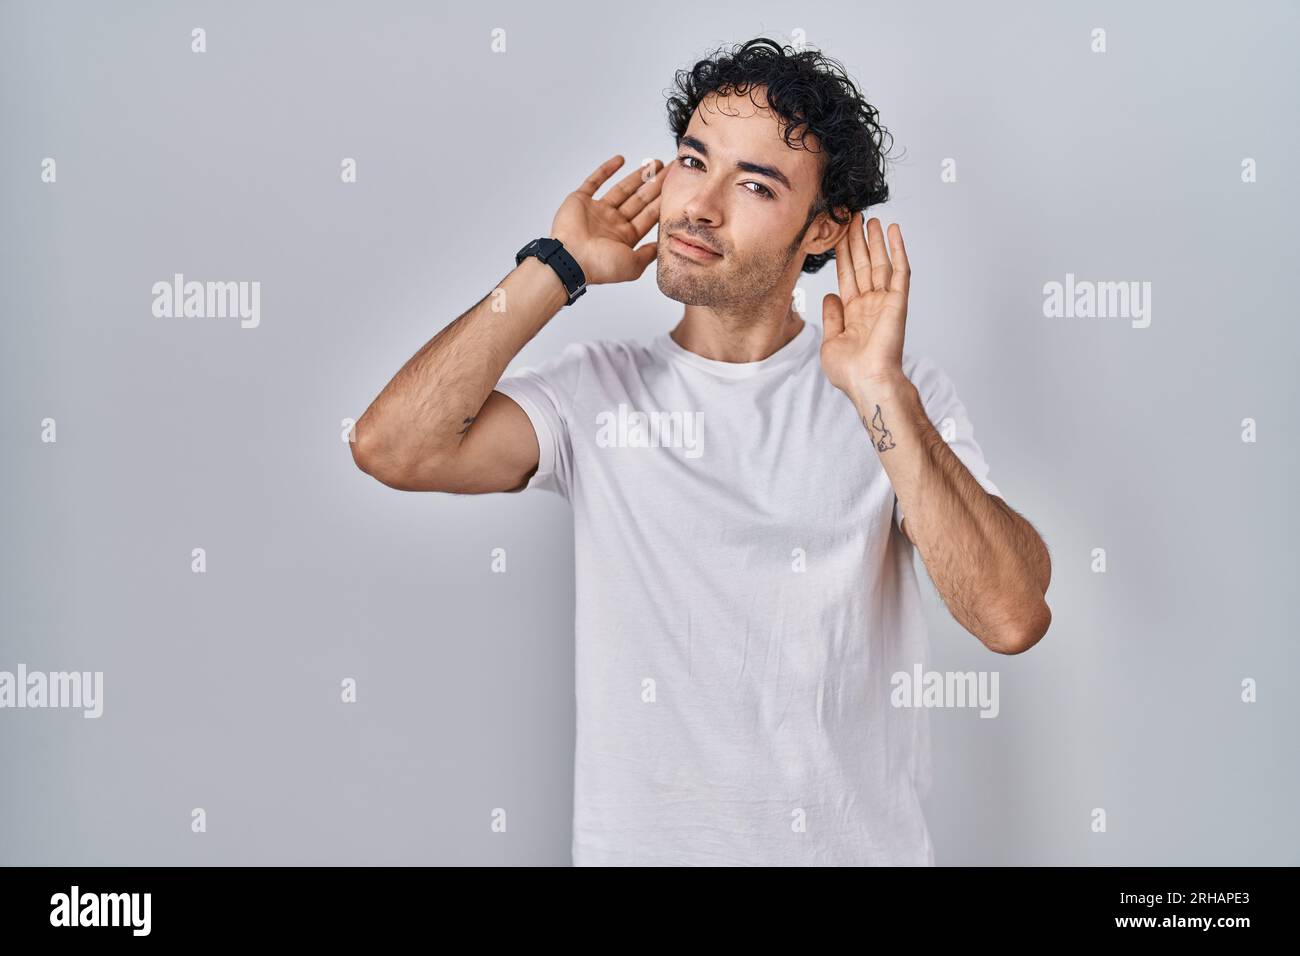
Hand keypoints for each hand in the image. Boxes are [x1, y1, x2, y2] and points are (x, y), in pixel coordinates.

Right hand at [549, 154, 663, 285]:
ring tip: (654, 163)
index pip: (649, 215)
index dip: (663, 201)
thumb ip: (649, 254)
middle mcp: (613, 223)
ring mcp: (597, 211)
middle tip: (670, 169)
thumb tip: (664, 246)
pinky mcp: (581, 201)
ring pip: (622, 189)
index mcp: (626, 237)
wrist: (570, 260)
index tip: (676, 188)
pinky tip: (620, 159)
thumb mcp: (633, 265)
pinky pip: (595, 181)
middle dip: (656, 184)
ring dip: (638, 176)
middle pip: (640, 199)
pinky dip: (606, 170)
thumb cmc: (600, 266)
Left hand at [819, 211, 910, 397]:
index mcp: (852, 312)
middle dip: (857, 240)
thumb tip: (829, 295)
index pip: (846, 275)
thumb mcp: (830, 341)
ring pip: (880, 262)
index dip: (841, 253)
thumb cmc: (849, 371)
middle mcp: (869, 303)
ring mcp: (884, 301)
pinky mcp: (898, 301)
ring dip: (876, 240)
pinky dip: (898, 250)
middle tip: (853, 216)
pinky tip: (894, 231)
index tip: (837, 232)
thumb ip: (831, 316)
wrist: (867, 382)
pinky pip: (900, 270)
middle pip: (861, 264)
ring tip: (871, 218)